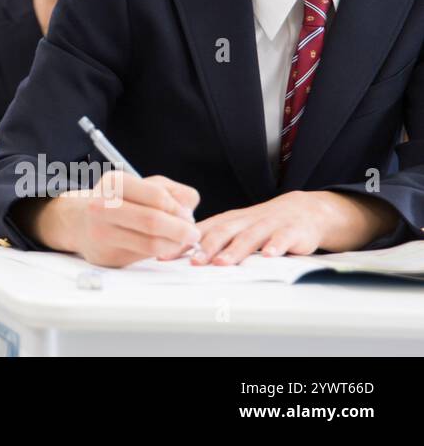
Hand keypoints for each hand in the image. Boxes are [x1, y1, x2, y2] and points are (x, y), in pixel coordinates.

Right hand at [24, 173, 200, 266]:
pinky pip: (143, 258)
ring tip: (181, 241)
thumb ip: (170, 190)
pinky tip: (163, 247)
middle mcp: (101, 206)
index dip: (178, 208)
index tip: (187, 215)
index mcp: (112, 183)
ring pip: (150, 244)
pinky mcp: (106, 256)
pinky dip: (160, 254)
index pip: (156, 195)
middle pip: (152, 221)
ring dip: (174, 245)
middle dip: (181, 230)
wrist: (79, 222)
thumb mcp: (140, 186)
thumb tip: (189, 207)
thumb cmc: (115, 201)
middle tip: (193, 234)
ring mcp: (101, 233)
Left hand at [191, 190, 396, 264]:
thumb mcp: (238, 228)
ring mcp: (270, 225)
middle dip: (207, 246)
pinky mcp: (292, 231)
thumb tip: (183, 255)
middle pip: (224, 232)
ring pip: (250, 237)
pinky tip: (269, 255)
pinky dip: (276, 246)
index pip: (204, 230)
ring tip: (222, 263)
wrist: (305, 210)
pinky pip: (283, 238)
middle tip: (194, 261)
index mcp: (230, 220)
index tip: (168, 254)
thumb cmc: (264, 223)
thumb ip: (215, 239)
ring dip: (236, 250)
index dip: (186, 241)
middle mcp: (247, 221)